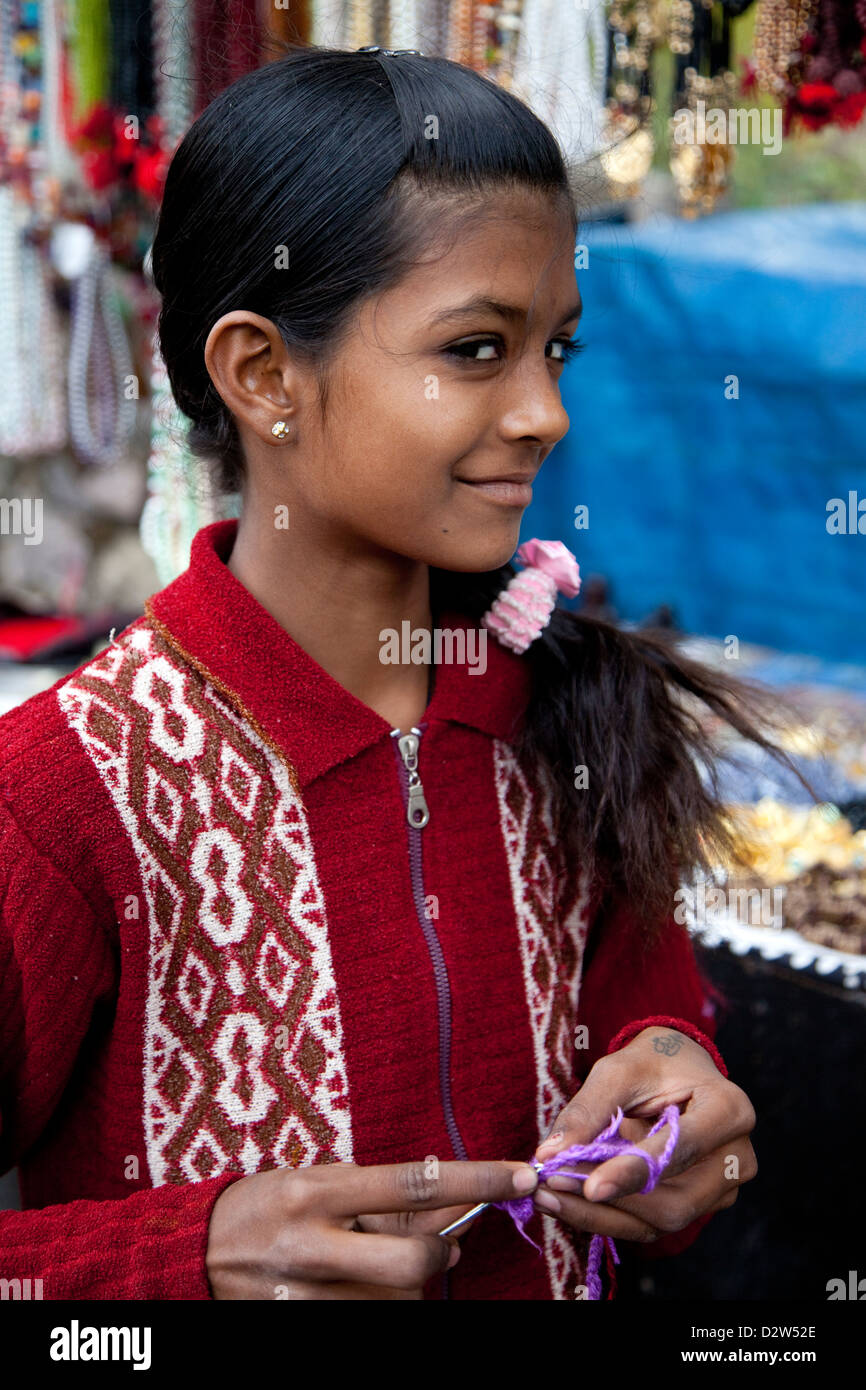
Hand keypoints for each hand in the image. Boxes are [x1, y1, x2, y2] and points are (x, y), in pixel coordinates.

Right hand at [205, 1157, 538, 1298]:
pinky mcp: (304, 1326)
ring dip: (407, 1284)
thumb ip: (377, 1196)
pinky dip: (380, 1303)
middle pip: (414, 1262)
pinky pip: (370, 1320)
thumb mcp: (318, 1180)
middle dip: (442, 1257)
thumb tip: (449, 1216)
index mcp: (319, 1192)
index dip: (476, 1180)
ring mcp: (309, 1294)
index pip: (415, 1182)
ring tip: (374, 1262)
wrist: (195, 1251)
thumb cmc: (268, 1203)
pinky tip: (360, 1284)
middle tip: (444, 1248)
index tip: (520, 1175)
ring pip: (398, 1301)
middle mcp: (314, 1244)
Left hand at [529, 1026, 756, 1243]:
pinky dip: (604, 1217)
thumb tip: (550, 1155)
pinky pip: (649, 1225)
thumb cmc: (652, 1063)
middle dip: (610, 1199)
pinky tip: (565, 1201)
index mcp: (729, 1110)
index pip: (682, 1150)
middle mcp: (735, 1157)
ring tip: (547, 1195)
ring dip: (599, 1214)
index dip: (634, 1172)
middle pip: (674, 1201)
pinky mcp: (697, 1206)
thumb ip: (588, 1110)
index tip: (590, 1186)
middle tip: (550, 1185)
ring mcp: (720, 1188)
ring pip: (658, 1222)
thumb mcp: (619, 1070)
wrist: (675, 1071)